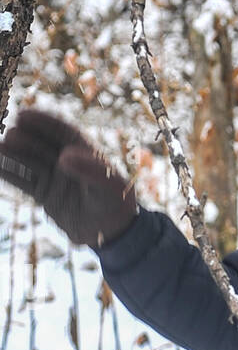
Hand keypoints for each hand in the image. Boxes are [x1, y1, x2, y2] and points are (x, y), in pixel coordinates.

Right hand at [0, 108, 137, 247]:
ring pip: (29, 162)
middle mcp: (67, 160)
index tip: (23, 115)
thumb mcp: (109, 186)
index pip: (61, 131)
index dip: (42, 121)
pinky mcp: (45, 194)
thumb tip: (63, 157)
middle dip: (25, 139)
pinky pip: (24, 181)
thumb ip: (89, 170)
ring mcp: (55, 177)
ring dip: (13, 155)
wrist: (112, 234)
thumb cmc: (116, 204)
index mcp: (85, 150)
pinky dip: (11, 173)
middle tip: (11, 136)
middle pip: (41, 144)